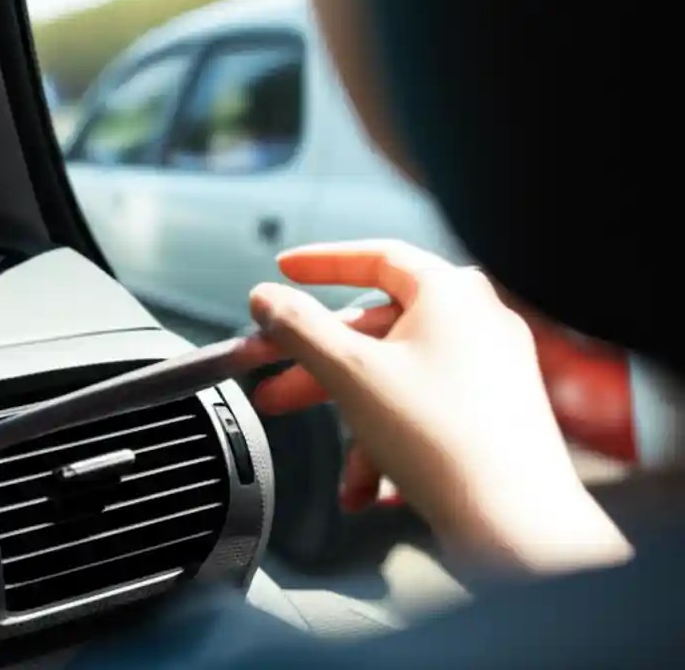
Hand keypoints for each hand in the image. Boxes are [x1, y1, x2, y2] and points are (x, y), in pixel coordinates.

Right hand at [241, 240, 630, 574]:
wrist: (516, 525)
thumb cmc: (444, 440)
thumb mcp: (349, 372)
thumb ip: (299, 328)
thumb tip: (266, 298)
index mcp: (451, 293)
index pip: (377, 256)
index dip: (322, 262)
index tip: (285, 271)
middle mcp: (478, 321)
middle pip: (377, 327)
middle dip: (317, 362)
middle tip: (271, 377)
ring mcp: (491, 368)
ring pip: (395, 376)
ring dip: (351, 416)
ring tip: (328, 459)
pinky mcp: (494, 412)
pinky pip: (423, 410)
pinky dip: (389, 440)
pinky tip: (368, 484)